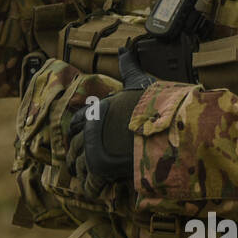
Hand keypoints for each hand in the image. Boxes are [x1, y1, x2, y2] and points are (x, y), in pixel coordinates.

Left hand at [66, 46, 157, 193]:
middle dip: (74, 154)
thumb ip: (128, 66)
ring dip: (81, 172)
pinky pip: (91, 182)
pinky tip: (95, 190)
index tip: (76, 135)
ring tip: (84, 178)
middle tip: (75, 162)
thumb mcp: (138, 80)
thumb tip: (123, 47)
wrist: (164, 125)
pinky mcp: (101, 168)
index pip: (76, 122)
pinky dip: (92, 187)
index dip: (76, 130)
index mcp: (96, 110)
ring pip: (79, 165)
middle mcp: (89, 129)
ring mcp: (93, 149)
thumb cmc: (152, 103)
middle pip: (73, 146)